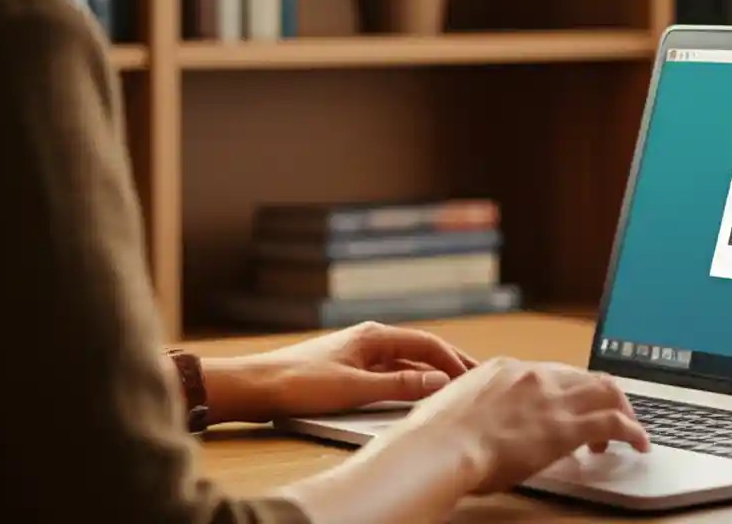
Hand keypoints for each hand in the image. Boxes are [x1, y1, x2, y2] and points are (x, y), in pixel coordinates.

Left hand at [201, 322, 477, 423]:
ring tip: (452, 389)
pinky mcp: (347, 369)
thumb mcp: (355, 388)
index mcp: (373, 336)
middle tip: (475, 379)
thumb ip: (399, 385)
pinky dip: (408, 381)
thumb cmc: (300, 383)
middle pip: (418, 350)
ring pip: (404, 362)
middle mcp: (368, 340)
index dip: (453, 359)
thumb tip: (439, 381)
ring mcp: (358, 354)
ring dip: (429, 373)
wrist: (256, 387)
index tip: (475, 374)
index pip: (426, 342)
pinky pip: (389, 373)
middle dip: (447, 363)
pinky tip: (416, 395)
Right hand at [377, 357, 650, 494]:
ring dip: (623, 410)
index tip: (570, 407)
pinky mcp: (567, 426)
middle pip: (584, 376)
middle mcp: (534, 376)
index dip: (568, 392)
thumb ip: (476, 406)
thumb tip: (476, 418)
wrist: (440, 448)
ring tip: (629, 432)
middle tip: (608, 418)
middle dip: (602, 396)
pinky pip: (615, 422)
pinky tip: (638, 444)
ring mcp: (552, 398)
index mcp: (505, 368)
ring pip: (608, 391)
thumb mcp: (455, 407)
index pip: (552, 373)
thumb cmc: (436, 437)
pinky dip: (633, 431)